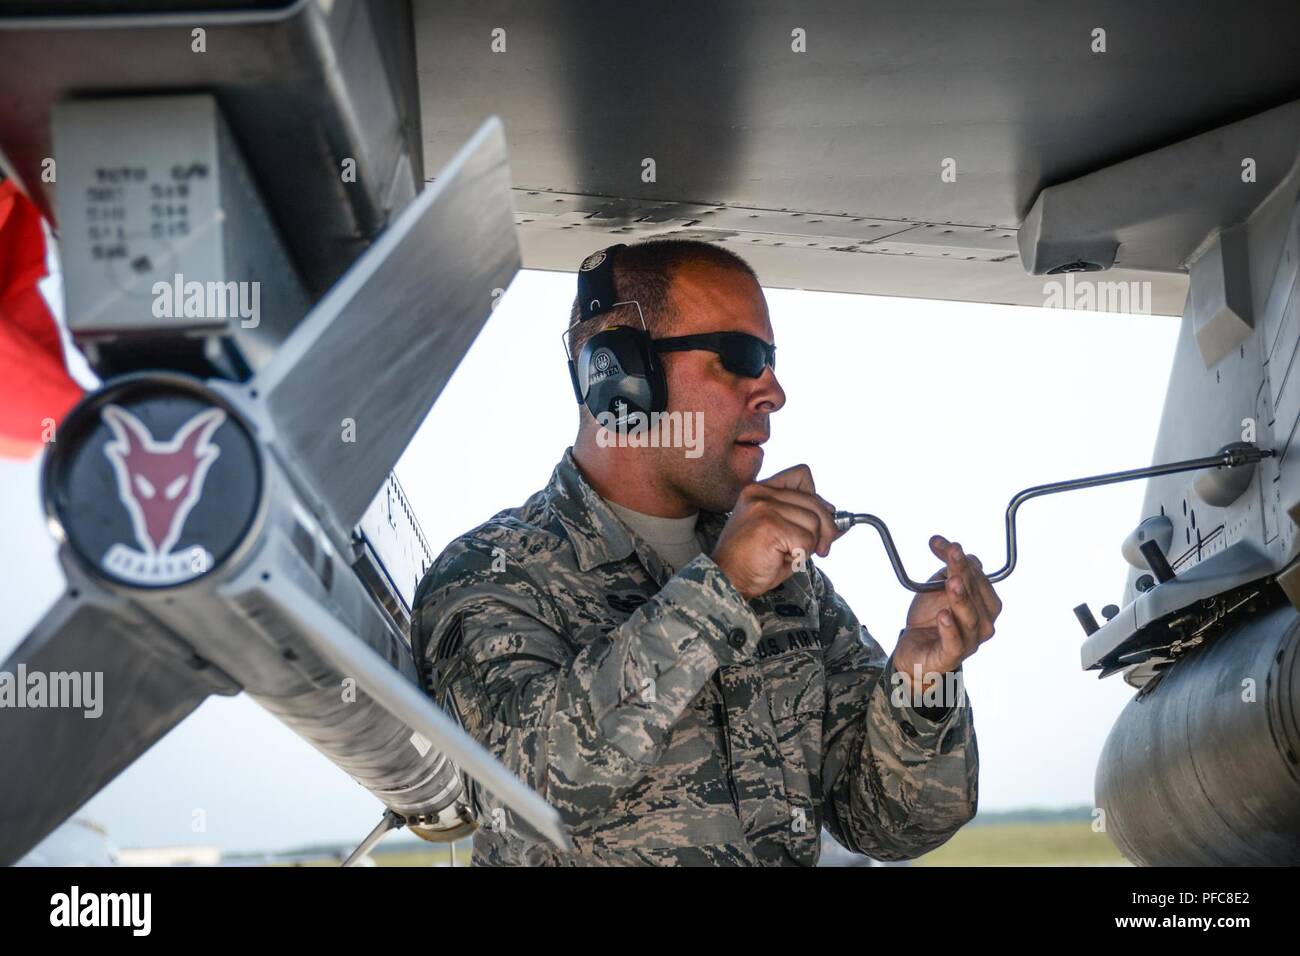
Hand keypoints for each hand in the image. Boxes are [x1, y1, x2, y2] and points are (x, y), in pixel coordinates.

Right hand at [711, 464, 841, 599]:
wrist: (727, 579)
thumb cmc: (751, 560)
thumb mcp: (780, 533)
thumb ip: (804, 521)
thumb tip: (840, 524)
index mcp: (760, 490)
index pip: (802, 475)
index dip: (816, 498)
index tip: (817, 520)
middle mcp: (761, 493)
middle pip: (815, 501)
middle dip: (826, 529)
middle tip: (820, 549)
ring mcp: (764, 507)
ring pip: (814, 522)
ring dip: (810, 545)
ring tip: (790, 554)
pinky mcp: (770, 525)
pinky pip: (806, 540)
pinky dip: (801, 555)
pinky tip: (783, 559)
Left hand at [894, 536, 1001, 689]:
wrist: (915, 649)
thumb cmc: (932, 618)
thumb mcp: (938, 587)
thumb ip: (947, 567)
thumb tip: (948, 545)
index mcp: (985, 605)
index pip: (979, 578)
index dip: (963, 559)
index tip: (942, 544)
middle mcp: (983, 624)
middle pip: (976, 595)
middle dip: (964, 572)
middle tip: (952, 554)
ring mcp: (970, 642)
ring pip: (970, 619)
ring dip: (961, 599)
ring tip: (952, 583)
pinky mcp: (951, 657)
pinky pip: (955, 644)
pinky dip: (950, 629)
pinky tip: (943, 616)